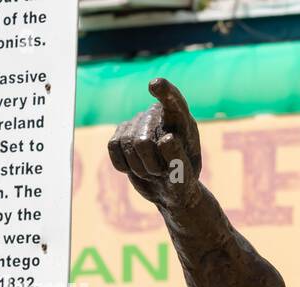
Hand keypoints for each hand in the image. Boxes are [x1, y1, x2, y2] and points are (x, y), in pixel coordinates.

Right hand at [108, 77, 202, 210]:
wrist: (168, 189)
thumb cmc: (181, 180)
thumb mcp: (185, 175)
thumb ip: (178, 159)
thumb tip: (166, 139)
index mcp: (182, 122)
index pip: (175, 102)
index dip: (165, 93)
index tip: (156, 85)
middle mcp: (158, 115)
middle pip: (143, 141)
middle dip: (151, 166)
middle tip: (164, 173)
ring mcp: (138, 121)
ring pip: (127, 143)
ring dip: (140, 167)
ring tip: (154, 171)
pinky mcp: (121, 131)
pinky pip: (113, 146)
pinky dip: (123, 164)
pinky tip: (136, 166)